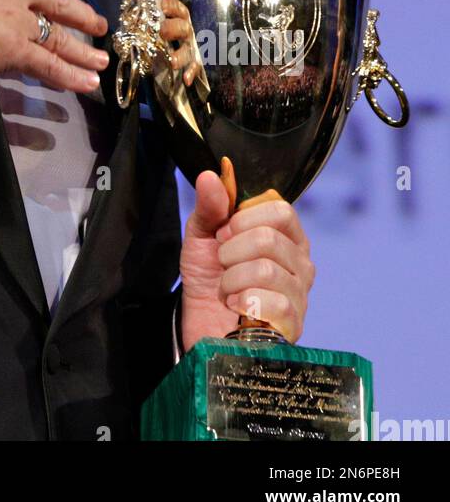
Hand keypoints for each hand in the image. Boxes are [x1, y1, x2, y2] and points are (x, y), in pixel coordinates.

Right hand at [0, 0, 109, 91]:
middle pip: (57, 0)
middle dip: (81, 14)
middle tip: (97, 22)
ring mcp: (17, 16)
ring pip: (59, 35)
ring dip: (82, 49)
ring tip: (99, 59)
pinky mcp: (13, 47)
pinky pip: (48, 64)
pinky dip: (70, 74)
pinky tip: (86, 81)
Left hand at [159, 0, 199, 83]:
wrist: (166, 46)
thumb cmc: (156, 28)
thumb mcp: (152, 18)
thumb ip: (146, 11)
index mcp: (177, 15)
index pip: (177, 7)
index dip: (170, 5)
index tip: (161, 6)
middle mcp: (185, 28)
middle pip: (183, 27)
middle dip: (172, 29)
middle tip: (161, 32)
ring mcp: (189, 45)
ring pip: (188, 49)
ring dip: (180, 55)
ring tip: (172, 62)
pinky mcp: (192, 60)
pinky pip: (195, 66)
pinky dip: (191, 72)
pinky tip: (186, 79)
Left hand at [179, 170, 315, 348]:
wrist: (201, 322)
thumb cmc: (208, 276)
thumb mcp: (202, 235)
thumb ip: (209, 206)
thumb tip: (210, 176)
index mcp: (285, 235)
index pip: (280, 209)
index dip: (243, 218)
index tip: (222, 233)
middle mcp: (301, 263)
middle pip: (269, 239)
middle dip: (231, 251)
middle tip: (222, 263)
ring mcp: (300, 295)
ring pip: (266, 271)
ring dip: (231, 279)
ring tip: (226, 288)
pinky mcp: (293, 324)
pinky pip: (272, 304)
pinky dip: (242, 302)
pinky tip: (236, 308)